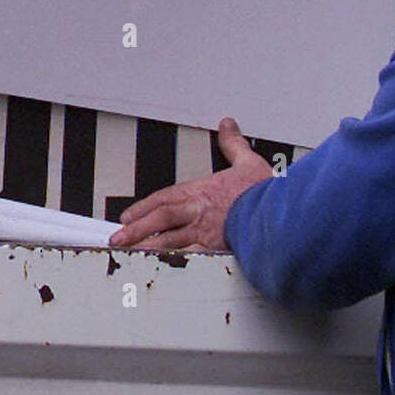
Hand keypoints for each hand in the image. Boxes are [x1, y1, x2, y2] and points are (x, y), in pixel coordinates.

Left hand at [109, 117, 273, 251]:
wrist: (277, 215)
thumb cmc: (264, 193)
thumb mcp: (248, 162)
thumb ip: (233, 144)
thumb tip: (228, 125)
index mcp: (202, 191)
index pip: (165, 198)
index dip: (145, 207)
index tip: (130, 215)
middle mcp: (197, 211)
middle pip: (159, 218)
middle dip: (136, 227)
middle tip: (117, 236)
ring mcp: (203, 233)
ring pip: (167, 240)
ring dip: (146, 246)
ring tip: (129, 253)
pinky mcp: (212, 250)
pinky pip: (185, 258)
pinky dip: (170, 263)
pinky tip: (159, 269)